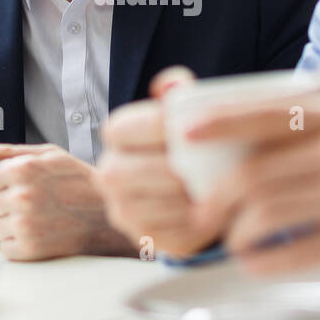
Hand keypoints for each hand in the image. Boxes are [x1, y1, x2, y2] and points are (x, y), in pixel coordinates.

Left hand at [0, 139, 134, 260]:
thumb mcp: (48, 155)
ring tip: (38, 217)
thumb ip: (6, 151)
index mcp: (23, 169)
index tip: (18, 186)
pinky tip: (39, 233)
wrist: (109, 216)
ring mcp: (26, 224)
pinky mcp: (30, 249)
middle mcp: (22, 196)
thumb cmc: (80, 181)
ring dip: (11, 225)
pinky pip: (4, 248)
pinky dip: (18, 244)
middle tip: (34, 202)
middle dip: (5, 204)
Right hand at [96, 67, 234, 258]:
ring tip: (203, 194)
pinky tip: (204, 214)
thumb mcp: (192, 117)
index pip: (120, 129)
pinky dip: (182, 225)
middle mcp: (110, 172)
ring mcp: (121, 206)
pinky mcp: (141, 235)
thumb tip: (173, 84)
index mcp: (119, 136)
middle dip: (160, 172)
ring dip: (172, 201)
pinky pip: (153, 233)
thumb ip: (182, 96)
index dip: (150, 127)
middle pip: (119, 172)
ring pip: (134, 206)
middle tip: (192, 171)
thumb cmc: (197, 148)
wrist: (209, 194)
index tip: (184, 130)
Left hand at [196, 70, 319, 286]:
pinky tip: (257, 261)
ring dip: (236, 233)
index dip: (220, 122)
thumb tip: (294, 91)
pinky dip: (261, 261)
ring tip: (233, 241)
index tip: (184, 134)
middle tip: (201, 214)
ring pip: (266, 214)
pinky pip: (290, 253)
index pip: (269, 113)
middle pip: (255, 173)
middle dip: (216, 198)